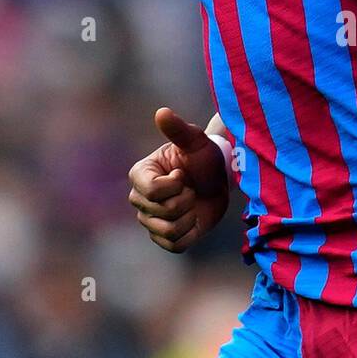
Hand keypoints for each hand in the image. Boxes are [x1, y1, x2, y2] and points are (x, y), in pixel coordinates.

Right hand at [127, 107, 229, 252]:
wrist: (217, 179)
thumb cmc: (203, 156)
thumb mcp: (194, 141)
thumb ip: (178, 130)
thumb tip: (162, 112)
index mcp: (140, 175)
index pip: (153, 191)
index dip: (175, 185)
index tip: (183, 174)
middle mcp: (139, 199)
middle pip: (163, 212)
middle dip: (186, 200)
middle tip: (191, 188)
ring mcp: (150, 220)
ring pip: (168, 230)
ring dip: (189, 217)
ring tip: (192, 203)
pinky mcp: (164, 238)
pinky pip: (174, 245)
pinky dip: (189, 234)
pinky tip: (193, 219)